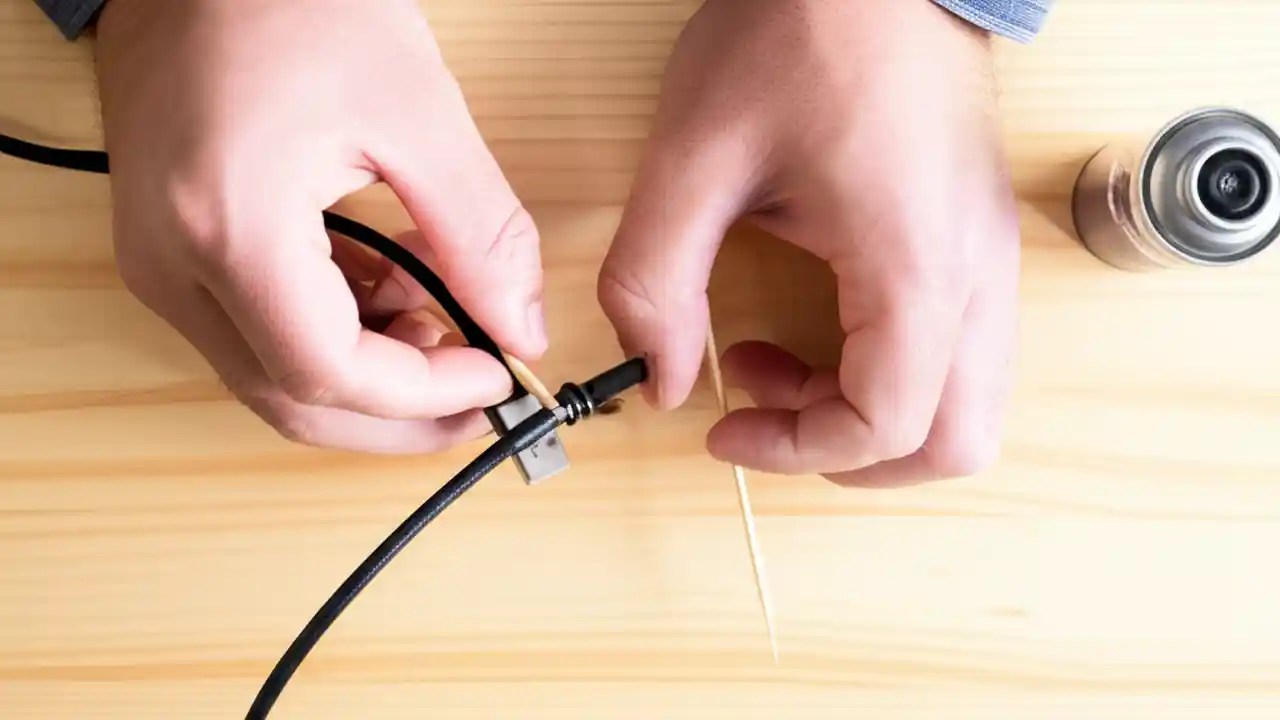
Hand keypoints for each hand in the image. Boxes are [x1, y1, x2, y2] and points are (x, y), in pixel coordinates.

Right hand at [96, 0, 545, 452]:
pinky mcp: (171, 249)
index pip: (331, 374)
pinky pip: (253, 330)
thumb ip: (480, 232)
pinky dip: (330, 333)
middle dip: (397, 416)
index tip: (495, 375)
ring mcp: (161, 262)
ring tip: (444, 322)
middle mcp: (174, 264)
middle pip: (292, 402)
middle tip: (478, 394)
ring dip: (367, 375)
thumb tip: (521, 327)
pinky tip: (391, 291)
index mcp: (230, 228)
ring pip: (270, 375)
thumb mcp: (416, 111)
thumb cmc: (287, 1)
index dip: (424, 396)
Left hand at [598, 0, 1019, 486]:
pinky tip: (818, 320)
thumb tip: (661, 378)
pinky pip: (957, 352)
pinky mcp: (976, 238)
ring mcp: (989, 258)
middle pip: (953, 442)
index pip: (885, 424)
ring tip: (777, 360)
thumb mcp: (693, 158)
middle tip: (765, 413)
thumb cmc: (801, 33)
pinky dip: (890, 372)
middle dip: (850, 455)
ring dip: (870, 414)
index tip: (723, 426)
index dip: (794, 450)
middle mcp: (976, 275)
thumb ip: (655, 281)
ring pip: (964, 404)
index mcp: (914, 264)